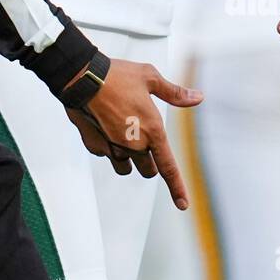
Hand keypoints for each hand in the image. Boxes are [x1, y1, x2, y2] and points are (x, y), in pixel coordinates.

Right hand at [64, 59, 202, 207]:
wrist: (81, 77)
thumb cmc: (117, 75)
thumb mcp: (150, 78)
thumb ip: (175, 93)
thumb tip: (198, 97)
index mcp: (152, 130)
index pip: (168, 168)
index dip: (177, 188)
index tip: (183, 204)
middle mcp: (134, 144)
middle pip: (148, 171)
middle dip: (149, 162)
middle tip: (143, 139)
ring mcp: (113, 148)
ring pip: (125, 167)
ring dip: (128, 158)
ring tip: (121, 131)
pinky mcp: (95, 146)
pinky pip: (106, 154)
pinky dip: (108, 145)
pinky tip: (103, 125)